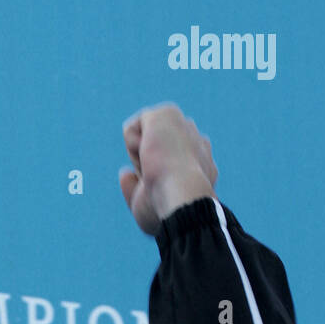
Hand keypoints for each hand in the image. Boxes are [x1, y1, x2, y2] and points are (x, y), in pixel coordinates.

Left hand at [119, 104, 217, 235]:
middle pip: (153, 149)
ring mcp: (182, 126)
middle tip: (160, 179)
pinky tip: (150, 154)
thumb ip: (136, 191)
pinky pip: (130, 129)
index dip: (156, 178)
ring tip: (155, 168)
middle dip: (149, 165)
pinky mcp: (167, 113)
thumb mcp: (147, 209)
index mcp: (199, 162)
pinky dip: (132, 146)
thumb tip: (125, 173)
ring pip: (141, 140)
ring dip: (139, 158)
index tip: (165, 191)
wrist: (181, 198)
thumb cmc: (168, 210)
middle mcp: (194, 141)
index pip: (170, 161)